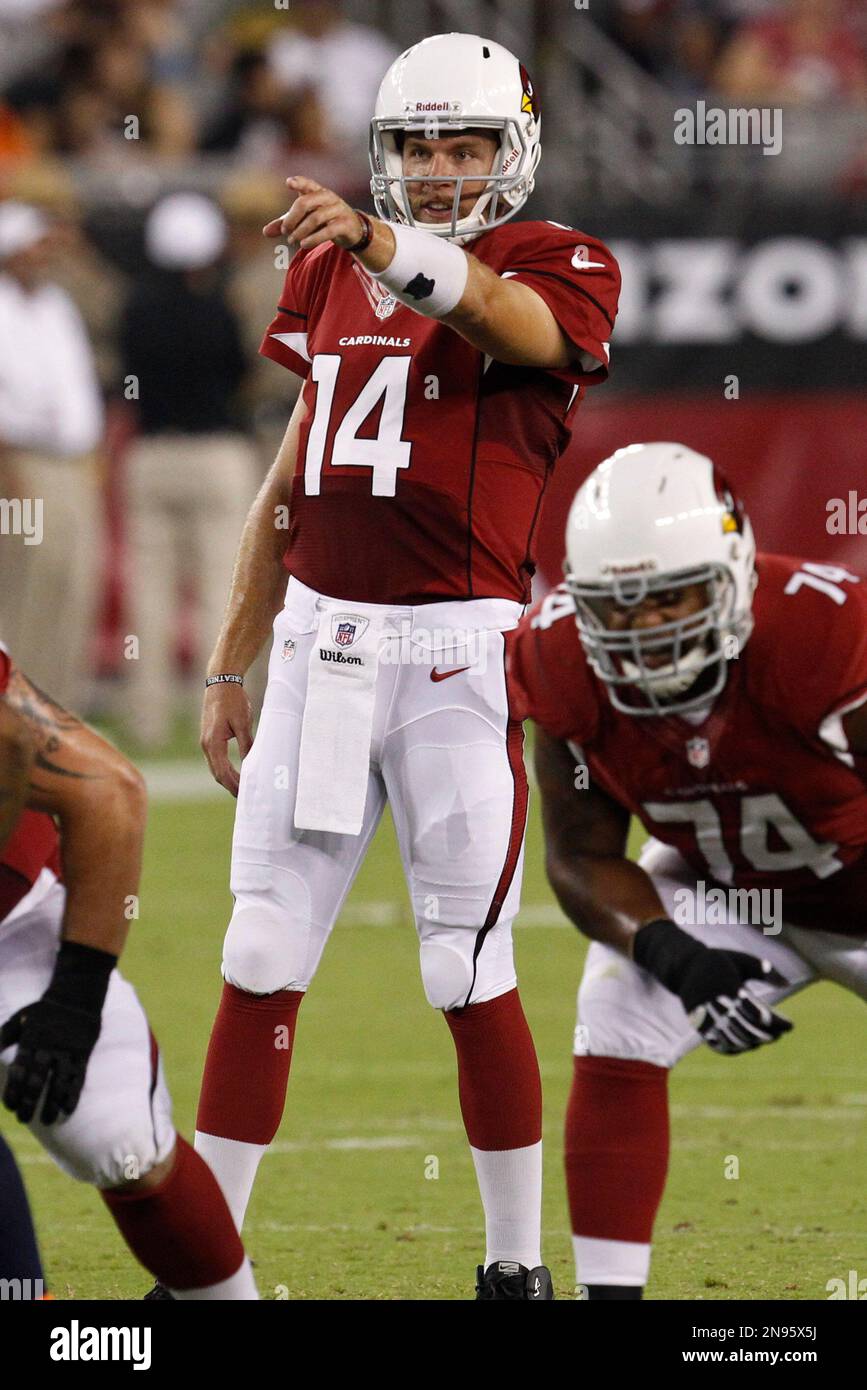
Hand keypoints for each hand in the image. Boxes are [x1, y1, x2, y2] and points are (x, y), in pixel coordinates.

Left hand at [1, 997, 100, 1123]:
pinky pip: (78, 1077)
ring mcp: (68, 1051)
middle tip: (23, 1119)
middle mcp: (49, 1047)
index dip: (14, 1090)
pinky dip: (72, 1094)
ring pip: (59, 1082)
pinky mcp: (83, 1054)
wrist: (77, 996)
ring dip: (52, 1103)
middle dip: (30, 1101)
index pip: (20, 1069)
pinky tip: (67, 1110)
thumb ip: (4, 1037)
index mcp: (32, 1039)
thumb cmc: (44, 1010)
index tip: (10, 1107)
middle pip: (38, 1079)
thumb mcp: (19, 1018)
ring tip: (46, 1121)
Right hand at [201, 681, 252, 795]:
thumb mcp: (243, 723)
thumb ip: (247, 745)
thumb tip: (252, 765)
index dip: (234, 786)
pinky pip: (216, 759)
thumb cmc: (233, 700)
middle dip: (231, 786)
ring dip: (227, 779)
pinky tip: (235, 773)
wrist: (221, 682)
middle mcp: (205, 744)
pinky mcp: (209, 737)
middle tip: (246, 798)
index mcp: (212, 743)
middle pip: (217, 773)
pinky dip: (224, 769)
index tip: (245, 796)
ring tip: (242, 789)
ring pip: (215, 767)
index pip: (222, 772)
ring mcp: (205, 741)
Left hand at [263, 176, 367, 251]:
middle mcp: (328, 198)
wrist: (353, 230)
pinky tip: (304, 245)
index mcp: (318, 192)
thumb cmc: (325, 221)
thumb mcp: (305, 220)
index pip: (308, 184)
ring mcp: (338, 210)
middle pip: (306, 202)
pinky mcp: (345, 225)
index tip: (289, 183)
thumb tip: (265, 232)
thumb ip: (285, 224)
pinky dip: (314, 239)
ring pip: (316, 218)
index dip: (299, 182)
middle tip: (285, 230)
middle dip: (292, 217)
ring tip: (293, 241)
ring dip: (301, 231)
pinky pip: (328, 231)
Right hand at [679, 950, 792, 1054]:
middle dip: (768, 1035)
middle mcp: (716, 1003)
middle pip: (748, 1029)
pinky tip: (748, 1045)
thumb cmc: (719, 961)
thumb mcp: (742, 960)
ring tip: (767, 1039)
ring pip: (734, 1040)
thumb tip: (787, 984)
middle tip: (780, 1034)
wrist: (683, 967)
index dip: (777, 1023)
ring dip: (754, 1043)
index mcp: (728, 986)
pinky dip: (735, 1049)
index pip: (758, 1013)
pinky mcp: (699, 1025)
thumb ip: (764, 970)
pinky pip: (718, 1044)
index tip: (790, 1025)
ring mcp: (706, 1016)